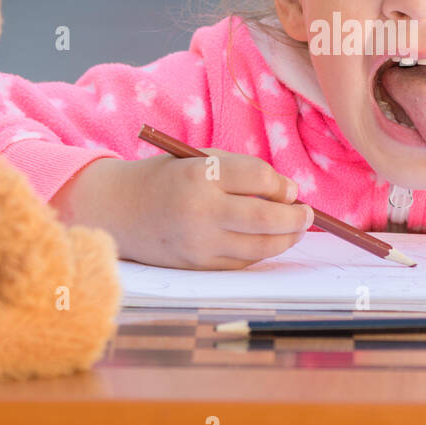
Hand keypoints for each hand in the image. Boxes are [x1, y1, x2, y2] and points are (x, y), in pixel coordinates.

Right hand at [52, 152, 314, 269]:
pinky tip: (266, 242)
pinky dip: (260, 252)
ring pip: (260, 246)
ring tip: (296, 229)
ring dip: (286, 238)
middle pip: (266, 217)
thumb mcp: (198, 159)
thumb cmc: (167, 178)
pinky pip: (242, 262)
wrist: (119, 209)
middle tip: (307, 214)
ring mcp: (199, 242)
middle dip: (296, 217)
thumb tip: (288, 193)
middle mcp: (200, 211)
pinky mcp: (197, 265)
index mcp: (199, 175)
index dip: (282, 184)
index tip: (289, 189)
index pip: (258, 177)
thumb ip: (241, 171)